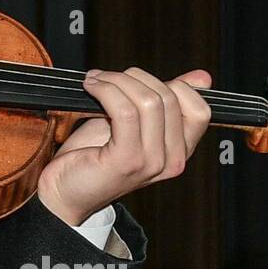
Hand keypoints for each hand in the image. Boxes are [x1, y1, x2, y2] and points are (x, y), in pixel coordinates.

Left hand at [36, 67, 213, 226]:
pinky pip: (125, 111)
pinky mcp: (127, 160)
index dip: (172, 85)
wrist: (64, 191)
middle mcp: (172, 160)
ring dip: (116, 81)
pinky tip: (91, 88)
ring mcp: (152, 162)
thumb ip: (164, 102)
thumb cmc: (94, 156)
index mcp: (180, 151)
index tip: (138, 81)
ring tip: (95, 81)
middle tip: (105, 77)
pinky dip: (106, 91)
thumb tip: (202, 77)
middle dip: (134, 77)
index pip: (200, 109)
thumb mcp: (134, 123)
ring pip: (148, 101)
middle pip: (170, 98)